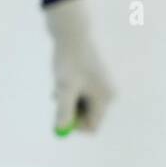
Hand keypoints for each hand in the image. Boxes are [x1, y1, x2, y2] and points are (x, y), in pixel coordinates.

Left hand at [45, 0, 113, 134]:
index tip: (59, 115)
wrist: (71, 35)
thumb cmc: (68, 61)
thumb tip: (60, 131)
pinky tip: (62, 77)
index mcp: (104, 99)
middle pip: (86, 117)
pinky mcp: (94, 81)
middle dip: (69, 110)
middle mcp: (107, 95)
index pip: (92, 127)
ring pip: (79, 105)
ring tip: (62, 81)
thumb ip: (64, 110)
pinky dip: (67, 91)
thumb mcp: (65, 88)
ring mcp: (101, 87)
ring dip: (67, 99)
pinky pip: (78, 96)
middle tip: (58, 95)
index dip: (74, 125)